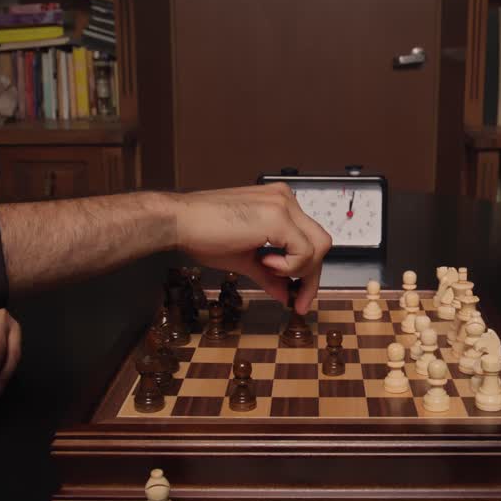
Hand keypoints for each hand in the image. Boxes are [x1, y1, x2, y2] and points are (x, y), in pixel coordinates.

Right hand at [169, 183, 331, 313]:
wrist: (179, 221)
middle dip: (311, 277)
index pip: (309, 240)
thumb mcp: (245, 259)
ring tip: (267, 267)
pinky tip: (265, 261)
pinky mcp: (277, 217)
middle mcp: (285, 200)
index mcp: (279, 204)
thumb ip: (269, 275)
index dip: (308, 272)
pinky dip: (289, 265)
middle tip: (296, 301)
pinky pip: (304, 251)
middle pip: (321, 243)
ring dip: (296, 269)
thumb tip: (285, 294)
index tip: (299, 298)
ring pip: (318, 248)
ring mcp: (283, 205)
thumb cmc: (203, 233)